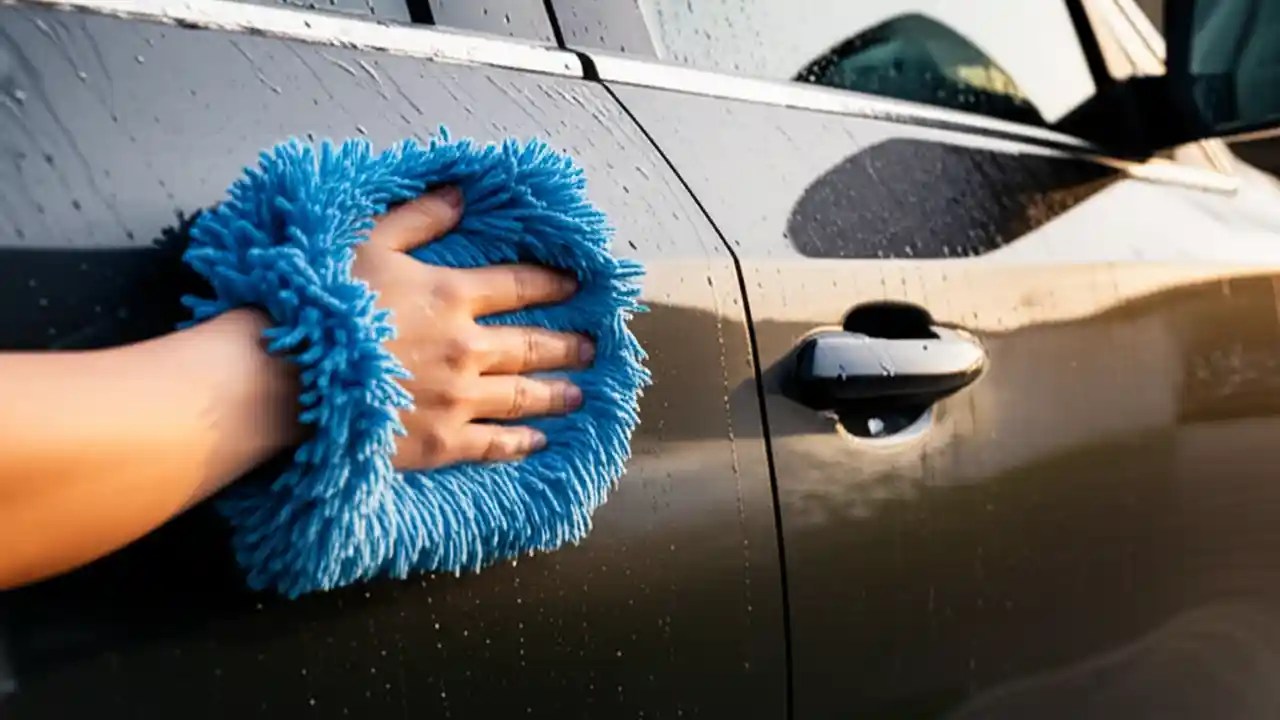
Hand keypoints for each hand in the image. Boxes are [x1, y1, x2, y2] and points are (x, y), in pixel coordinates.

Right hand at [353, 186, 591, 469]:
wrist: (293, 376)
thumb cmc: (325, 304)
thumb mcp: (369, 243)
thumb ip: (420, 217)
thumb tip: (463, 193)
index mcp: (452, 295)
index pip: (519, 286)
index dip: (553, 284)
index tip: (577, 287)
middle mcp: (467, 348)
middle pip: (532, 345)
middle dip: (567, 345)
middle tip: (592, 348)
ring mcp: (458, 399)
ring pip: (522, 395)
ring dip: (556, 393)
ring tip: (578, 393)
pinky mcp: (441, 442)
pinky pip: (493, 443)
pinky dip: (521, 441)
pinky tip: (540, 440)